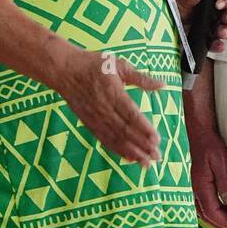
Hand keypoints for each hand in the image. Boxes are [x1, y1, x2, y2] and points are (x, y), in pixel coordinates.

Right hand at [52, 46, 163, 165]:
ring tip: (146, 163)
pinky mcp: (89, 123)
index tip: (157, 140)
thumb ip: (142, 78)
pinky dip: (117, 150)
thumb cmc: (93, 64)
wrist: (63, 70)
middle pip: (125, 131)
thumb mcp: (119, 65)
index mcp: (113, 93)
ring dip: (131, 152)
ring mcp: (95, 118)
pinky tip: (129, 158)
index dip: (144, 129)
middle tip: (157, 157)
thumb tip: (163, 84)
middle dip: (142, 146)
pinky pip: (104, 139)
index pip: (131, 115)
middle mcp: (104, 109)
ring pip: (115, 138)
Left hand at [174, 0, 226, 53]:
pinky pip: (216, 44)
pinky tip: (218, 44)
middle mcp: (212, 15)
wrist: (159, 31)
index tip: (219, 4)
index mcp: (208, 3)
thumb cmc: (169, 13)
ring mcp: (210, 29)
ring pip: (226, 29)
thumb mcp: (177, 3)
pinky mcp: (205, 43)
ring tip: (222, 32)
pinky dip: (218, 45)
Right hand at [188, 128, 226, 227]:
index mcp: (201, 187)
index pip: (212, 213)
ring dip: (220, 219)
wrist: (201, 135)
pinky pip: (207, 204)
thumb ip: (226, 184)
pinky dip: (218, 210)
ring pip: (206, 212)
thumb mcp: (222, 164)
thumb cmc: (211, 147)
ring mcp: (197, 188)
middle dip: (223, 225)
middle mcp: (197, 191)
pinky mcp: (201, 185)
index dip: (226, 223)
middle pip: (207, 216)